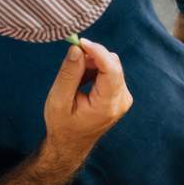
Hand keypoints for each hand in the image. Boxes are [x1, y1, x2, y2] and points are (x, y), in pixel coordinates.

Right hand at [43, 39, 133, 160]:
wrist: (72, 143)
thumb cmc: (63, 124)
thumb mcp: (59, 99)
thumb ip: (69, 73)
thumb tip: (77, 49)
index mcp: (107, 105)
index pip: (111, 69)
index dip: (97, 51)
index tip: (79, 42)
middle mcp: (121, 101)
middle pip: (113, 64)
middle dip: (92, 57)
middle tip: (71, 62)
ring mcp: (124, 98)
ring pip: (112, 65)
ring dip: (92, 63)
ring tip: (75, 78)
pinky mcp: (121, 94)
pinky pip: (111, 71)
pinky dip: (96, 69)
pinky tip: (83, 81)